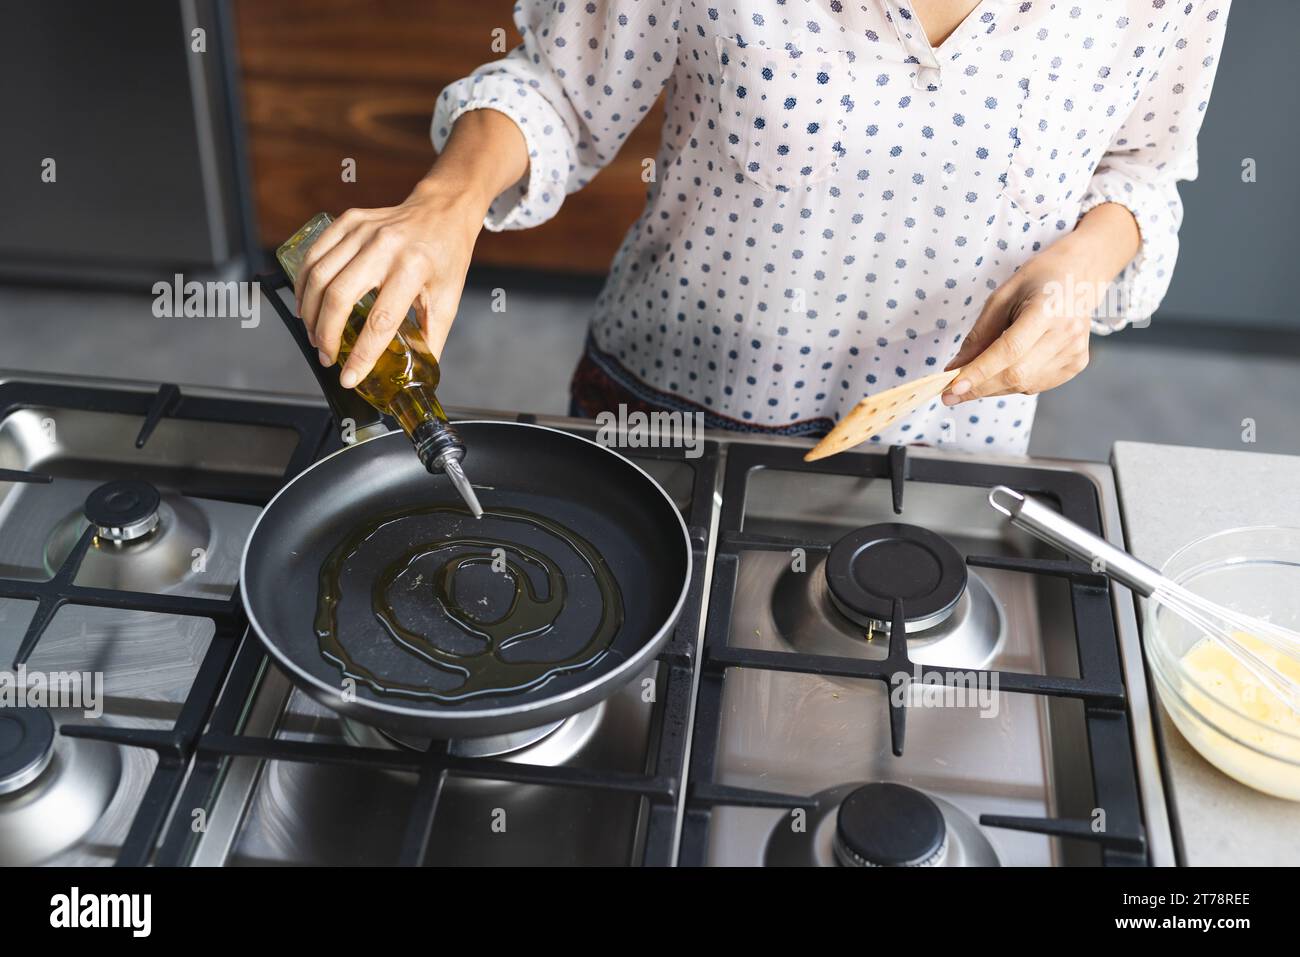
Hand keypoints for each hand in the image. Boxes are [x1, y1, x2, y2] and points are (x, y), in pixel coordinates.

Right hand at [293, 183, 483, 387]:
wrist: (442, 210)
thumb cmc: (446, 258)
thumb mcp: (448, 300)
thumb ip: (431, 340)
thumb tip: (414, 377)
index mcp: (414, 268)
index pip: (381, 320)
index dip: (362, 354)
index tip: (349, 377)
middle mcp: (385, 246)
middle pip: (340, 296)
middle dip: (327, 334)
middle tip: (327, 357)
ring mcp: (363, 230)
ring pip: (320, 276)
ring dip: (311, 313)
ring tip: (316, 337)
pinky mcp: (348, 221)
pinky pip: (315, 255)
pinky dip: (304, 284)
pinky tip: (307, 305)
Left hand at [942, 202, 1139, 405]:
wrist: (1079, 275)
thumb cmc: (1038, 280)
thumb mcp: (1001, 297)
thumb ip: (979, 335)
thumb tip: (956, 367)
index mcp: (1047, 310)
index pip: (1008, 351)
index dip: (979, 373)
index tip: (951, 389)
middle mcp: (1066, 334)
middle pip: (1016, 374)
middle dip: (978, 387)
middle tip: (949, 394)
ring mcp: (1074, 351)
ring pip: (1024, 385)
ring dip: (992, 387)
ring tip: (973, 381)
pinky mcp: (1076, 364)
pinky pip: (1035, 385)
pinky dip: (1012, 384)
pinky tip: (1001, 372)